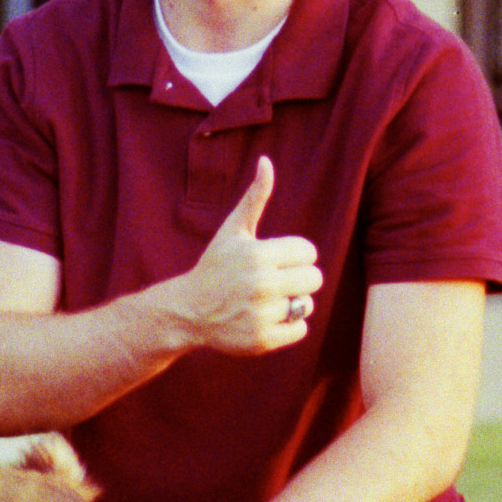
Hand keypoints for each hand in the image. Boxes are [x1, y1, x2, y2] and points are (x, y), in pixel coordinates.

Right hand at [174, 157, 321, 353]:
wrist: (187, 311)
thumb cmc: (215, 267)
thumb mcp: (232, 230)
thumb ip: (255, 197)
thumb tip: (267, 161)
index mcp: (259, 254)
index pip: (309, 252)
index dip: (295, 255)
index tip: (276, 260)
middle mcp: (262, 285)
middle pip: (314, 279)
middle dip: (298, 279)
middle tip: (276, 282)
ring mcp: (262, 314)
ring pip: (306, 305)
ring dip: (292, 303)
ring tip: (268, 302)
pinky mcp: (262, 340)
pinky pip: (300, 330)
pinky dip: (289, 326)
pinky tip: (266, 318)